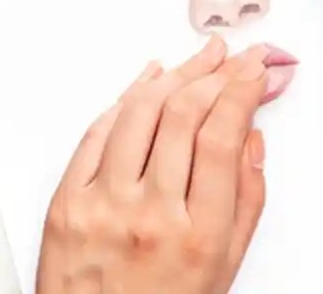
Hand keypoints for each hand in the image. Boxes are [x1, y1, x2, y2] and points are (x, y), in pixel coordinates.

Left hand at [37, 38, 267, 293]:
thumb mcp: (224, 267)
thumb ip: (246, 200)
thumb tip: (251, 136)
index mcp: (198, 236)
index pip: (222, 137)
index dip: (242, 90)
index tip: (256, 71)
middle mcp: (149, 216)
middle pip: (184, 115)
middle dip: (215, 73)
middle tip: (234, 57)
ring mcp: (102, 205)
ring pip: (140, 113)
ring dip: (175, 75)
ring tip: (200, 59)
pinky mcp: (66, 202)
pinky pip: (97, 132)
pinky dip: (126, 98)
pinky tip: (150, 81)